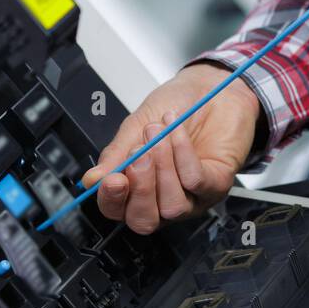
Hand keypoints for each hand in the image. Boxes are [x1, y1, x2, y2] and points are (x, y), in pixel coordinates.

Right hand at [81, 63, 261, 234]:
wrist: (210, 86)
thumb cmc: (176, 106)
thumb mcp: (136, 124)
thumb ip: (115, 154)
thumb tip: (91, 180)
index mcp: (139, 186)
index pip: (118, 210)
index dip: (111, 199)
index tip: (112, 178)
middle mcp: (164, 198)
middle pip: (144, 220)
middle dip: (139, 189)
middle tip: (139, 155)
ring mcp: (192, 196)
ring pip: (171, 205)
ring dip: (163, 167)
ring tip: (159, 135)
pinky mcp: (216, 185)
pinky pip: (195, 182)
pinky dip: (183, 154)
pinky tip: (178, 133)